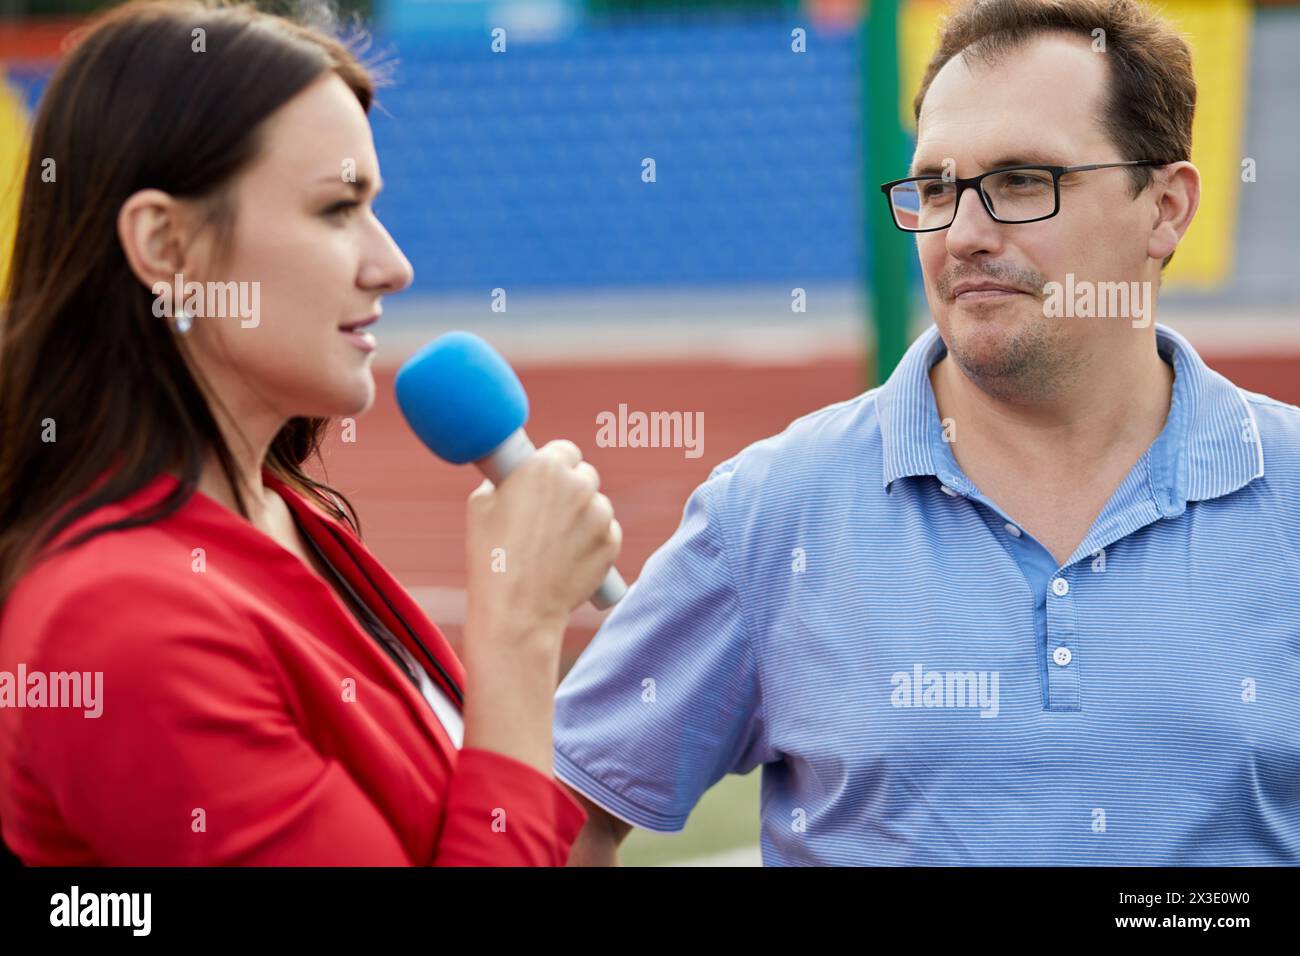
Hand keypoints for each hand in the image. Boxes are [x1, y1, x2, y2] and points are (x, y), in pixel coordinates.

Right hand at [463, 439, 621, 651]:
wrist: (517, 609)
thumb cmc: (491, 555)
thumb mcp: (481, 502)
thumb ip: (507, 480)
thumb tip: (515, 474)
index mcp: (546, 466)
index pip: (564, 450)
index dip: (554, 466)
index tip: (545, 481)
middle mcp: (579, 484)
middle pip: (584, 476)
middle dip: (571, 490)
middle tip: (549, 514)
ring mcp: (600, 514)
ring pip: (597, 506)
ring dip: (584, 516)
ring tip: (555, 544)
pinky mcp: (612, 543)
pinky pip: (607, 533)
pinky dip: (593, 542)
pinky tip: (568, 558)